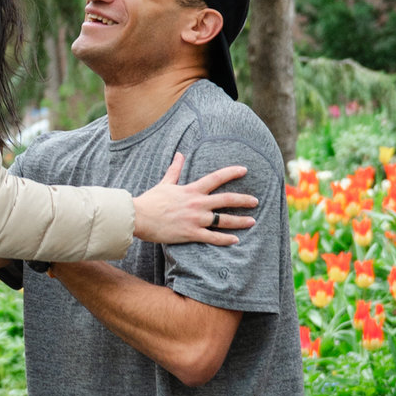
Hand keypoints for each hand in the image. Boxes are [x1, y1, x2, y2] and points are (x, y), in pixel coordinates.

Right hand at [132, 154, 257, 246]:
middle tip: (256, 201)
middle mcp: (197, 203)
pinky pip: (212, 237)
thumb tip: (180, 154)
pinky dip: (225, 239)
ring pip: (223, 220)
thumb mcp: (165, 183)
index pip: (216, 178)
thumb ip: (175, 169)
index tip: (244, 170)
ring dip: (240, 221)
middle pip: (226, 200)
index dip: (232, 172)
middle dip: (243, 200)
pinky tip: (235, 240)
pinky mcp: (191, 233)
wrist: (139, 217)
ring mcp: (196, 219)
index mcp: (192, 190)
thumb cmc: (150, 200)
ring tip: (252, 222)